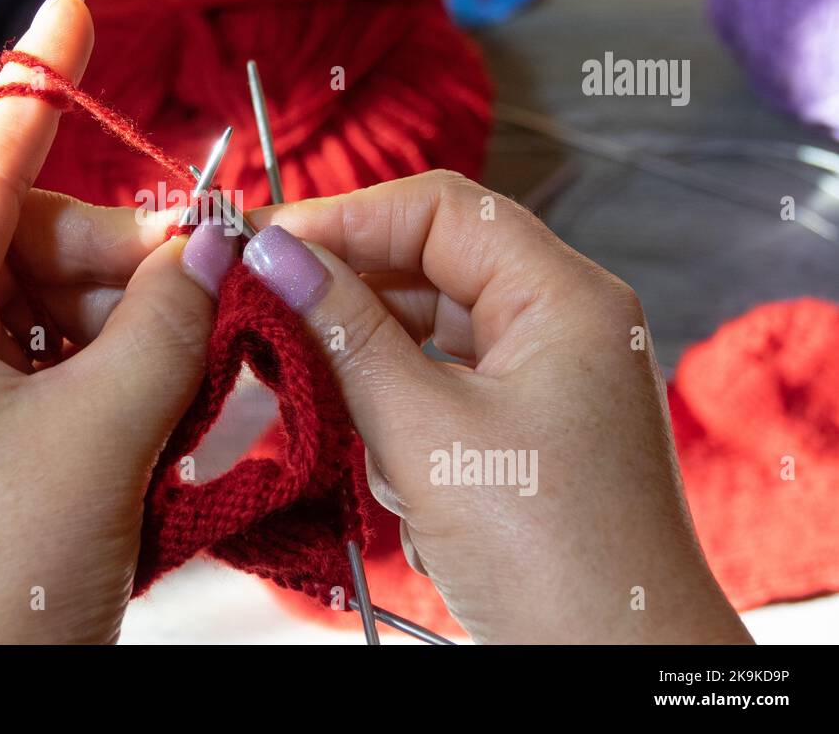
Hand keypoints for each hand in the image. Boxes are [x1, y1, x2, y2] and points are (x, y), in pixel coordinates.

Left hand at [0, 0, 214, 642]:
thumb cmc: (6, 571)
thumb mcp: (106, 425)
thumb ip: (171, 314)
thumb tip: (218, 237)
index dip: (39, 80)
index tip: (75, 1)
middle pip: (41, 240)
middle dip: (132, 254)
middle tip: (214, 274)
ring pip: (65, 300)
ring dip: (140, 316)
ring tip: (199, 355)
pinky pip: (69, 353)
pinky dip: (125, 360)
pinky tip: (171, 388)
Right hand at [208, 170, 751, 643]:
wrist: (618, 669)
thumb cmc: (551, 559)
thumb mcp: (425, 435)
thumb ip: (345, 333)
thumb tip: (274, 253)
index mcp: (565, 297)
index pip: (441, 208)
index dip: (346, 216)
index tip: (265, 242)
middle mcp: (564, 320)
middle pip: (433, 260)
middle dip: (345, 282)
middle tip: (258, 301)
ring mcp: (547, 375)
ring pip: (430, 323)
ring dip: (362, 347)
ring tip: (298, 374)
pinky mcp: (525, 425)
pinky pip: (441, 378)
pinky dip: (390, 397)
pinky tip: (355, 432)